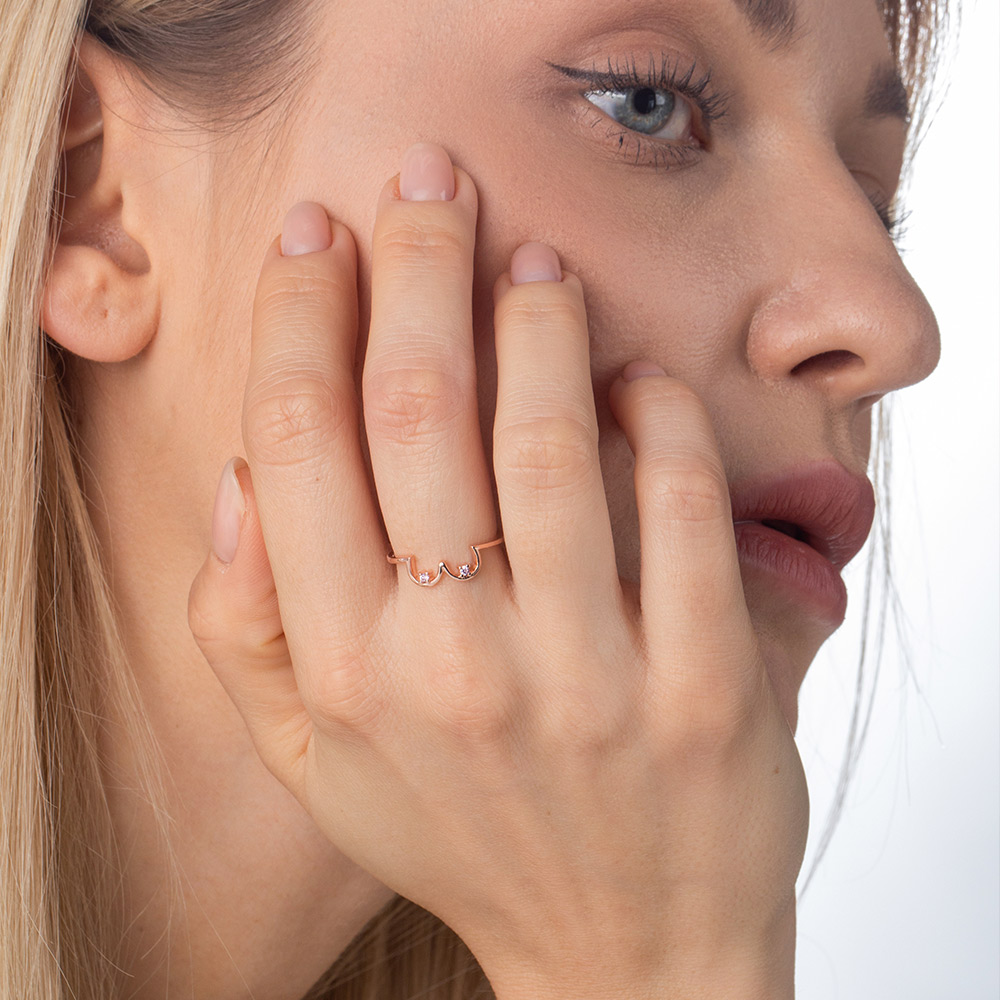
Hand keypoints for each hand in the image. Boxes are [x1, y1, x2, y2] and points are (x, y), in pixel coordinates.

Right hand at [188, 143, 807, 998]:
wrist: (620, 948)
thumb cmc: (463, 834)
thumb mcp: (315, 758)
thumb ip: (249, 623)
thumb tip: (238, 473)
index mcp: (344, 672)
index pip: (300, 440)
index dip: (304, 311)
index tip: (318, 229)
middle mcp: (453, 666)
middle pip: (420, 407)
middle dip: (417, 262)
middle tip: (427, 180)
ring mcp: (587, 677)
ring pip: (552, 437)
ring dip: (539, 318)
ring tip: (531, 259)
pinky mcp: (706, 686)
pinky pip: (683, 504)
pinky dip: (662, 415)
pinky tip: (637, 378)